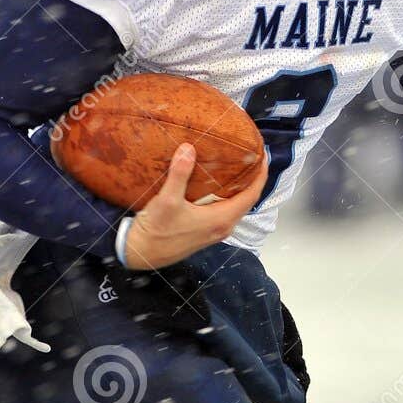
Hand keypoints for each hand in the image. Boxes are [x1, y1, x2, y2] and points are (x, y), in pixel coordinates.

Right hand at [122, 145, 268, 270]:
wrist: (141, 254)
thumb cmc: (157, 231)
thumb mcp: (167, 200)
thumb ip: (180, 174)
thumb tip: (188, 149)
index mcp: (221, 219)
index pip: (251, 194)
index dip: (260, 175)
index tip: (262, 155)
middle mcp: (223, 227)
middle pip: (246, 200)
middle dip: (251, 178)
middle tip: (249, 156)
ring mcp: (214, 231)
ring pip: (235, 206)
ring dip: (238, 188)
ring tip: (236, 166)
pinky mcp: (204, 232)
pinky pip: (224, 210)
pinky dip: (225, 196)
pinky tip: (215, 184)